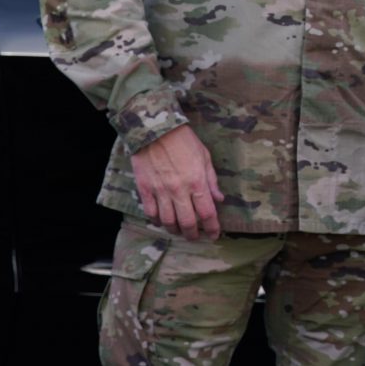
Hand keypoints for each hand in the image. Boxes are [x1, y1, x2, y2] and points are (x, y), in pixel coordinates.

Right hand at [129, 125, 223, 241]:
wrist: (155, 129)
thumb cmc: (183, 140)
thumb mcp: (204, 156)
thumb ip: (212, 180)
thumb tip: (219, 199)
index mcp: (197, 182)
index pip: (207, 213)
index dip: (212, 228)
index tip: (214, 235)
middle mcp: (179, 190)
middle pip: (187, 222)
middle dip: (193, 234)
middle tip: (195, 236)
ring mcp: (161, 191)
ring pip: (168, 221)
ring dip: (175, 230)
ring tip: (179, 230)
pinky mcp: (145, 189)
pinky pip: (151, 213)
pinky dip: (157, 220)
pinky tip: (161, 220)